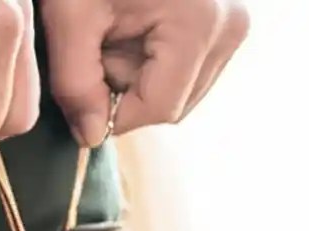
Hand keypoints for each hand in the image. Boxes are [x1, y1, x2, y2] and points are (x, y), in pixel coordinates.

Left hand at [42, 0, 249, 144]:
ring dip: (141, 75)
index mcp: (199, 24)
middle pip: (173, 104)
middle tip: (100, 43)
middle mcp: (230, 27)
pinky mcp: (230, 23)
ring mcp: (236, 25)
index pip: (158, 108)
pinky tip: (137, 25)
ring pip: (181, 90)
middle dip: (128, 87)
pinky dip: (156, 60)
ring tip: (118, 30)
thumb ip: (76, 83)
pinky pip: (189, 69)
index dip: (112, 111)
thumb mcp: (72, 15)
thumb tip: (91, 137)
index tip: (81, 84)